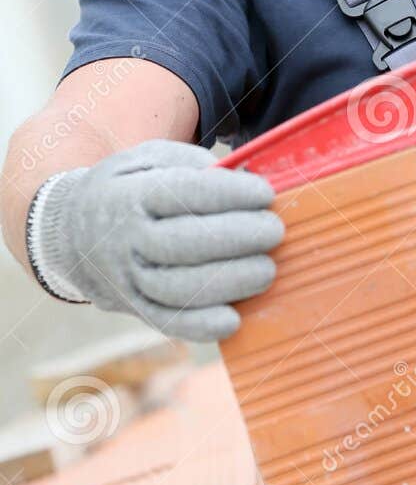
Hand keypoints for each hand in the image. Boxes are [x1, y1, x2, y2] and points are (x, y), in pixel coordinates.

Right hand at [29, 140, 283, 341]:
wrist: (72, 233)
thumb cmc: (130, 189)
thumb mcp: (149, 158)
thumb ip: (191, 163)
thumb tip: (240, 176)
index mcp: (132, 194)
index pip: (183, 193)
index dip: (228, 194)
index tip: (265, 193)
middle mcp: (126, 239)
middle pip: (183, 243)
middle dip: (237, 238)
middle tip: (274, 231)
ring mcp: (128, 278)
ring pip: (178, 288)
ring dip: (229, 282)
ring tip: (267, 269)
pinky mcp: (135, 308)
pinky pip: (167, 322)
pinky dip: (201, 326)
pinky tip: (234, 319)